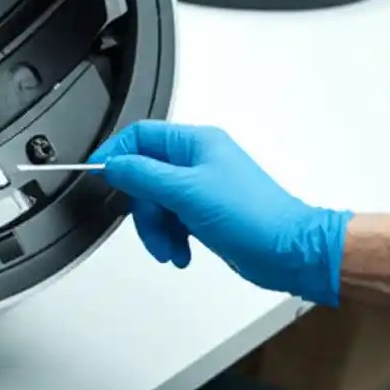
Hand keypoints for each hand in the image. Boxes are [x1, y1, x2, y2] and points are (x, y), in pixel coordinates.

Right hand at [90, 121, 352, 305]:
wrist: (289, 252)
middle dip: (144, 208)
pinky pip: (173, 220)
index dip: (116, 154)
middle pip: (145, 175)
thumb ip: (143, 175)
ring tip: (170, 249)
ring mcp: (203, 188)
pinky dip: (172, 238)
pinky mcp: (207, 213)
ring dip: (157, 229)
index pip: (141, 136)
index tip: (100, 176)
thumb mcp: (186, 192)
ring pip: (157, 202)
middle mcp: (199, 161)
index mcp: (196, 143)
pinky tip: (181, 253)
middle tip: (152, 228)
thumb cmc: (254, 218)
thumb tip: (113, 163)